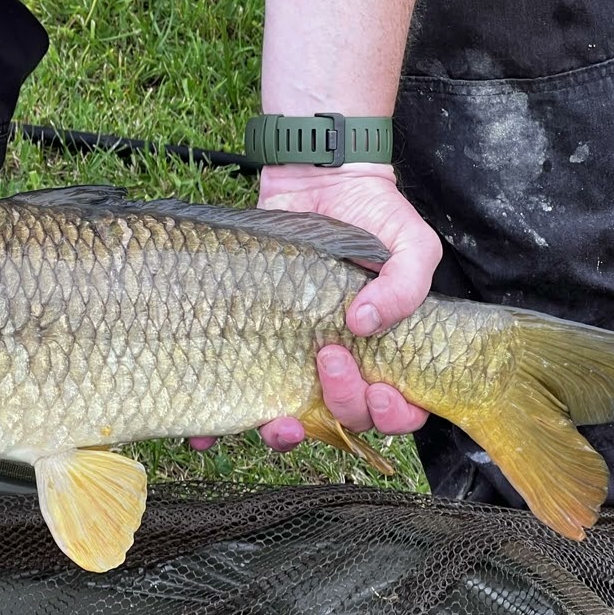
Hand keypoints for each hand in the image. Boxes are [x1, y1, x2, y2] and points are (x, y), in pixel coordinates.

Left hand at [188, 164, 438, 453]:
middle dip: (340, 407)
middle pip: (343, 419)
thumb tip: (364, 323)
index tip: (379, 388)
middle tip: (328, 359)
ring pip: (289, 420)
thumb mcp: (411, 244)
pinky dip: (216, 424)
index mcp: (385, 353)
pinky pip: (234, 396)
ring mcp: (291, 359)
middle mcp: (340, 365)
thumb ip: (406, 286)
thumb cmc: (374, 216)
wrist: (317, 180)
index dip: (391, 415)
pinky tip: (202, 434)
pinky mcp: (249, 347)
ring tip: (274, 419)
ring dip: (282, 434)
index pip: (397, 410)